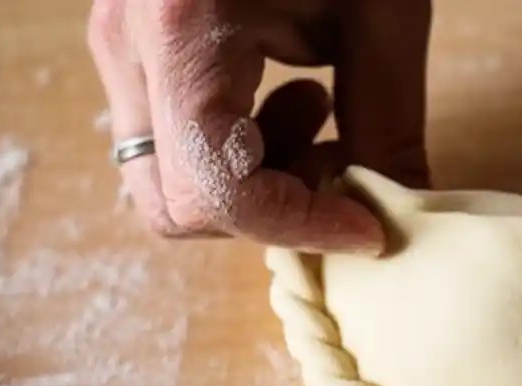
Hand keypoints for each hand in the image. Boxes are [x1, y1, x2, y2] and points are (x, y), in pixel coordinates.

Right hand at [87, 0, 431, 250]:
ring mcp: (118, 43)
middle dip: (271, 212)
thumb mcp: (381, 11)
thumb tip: (403, 214)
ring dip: (255, 179)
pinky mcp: (133, 41)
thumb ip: (391, 121)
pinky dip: (238, 148)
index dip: (301, 228)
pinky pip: (172, 139)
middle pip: (176, 206)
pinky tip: (294, 93)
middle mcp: (128, 45)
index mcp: (182, 30)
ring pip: (166, 180)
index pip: (218, 193)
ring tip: (321, 110)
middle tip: (342, 163)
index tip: (370, 227)